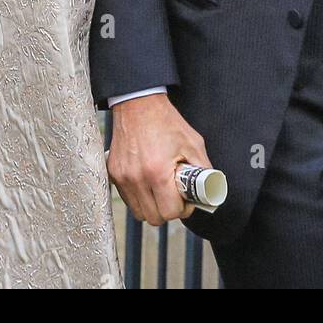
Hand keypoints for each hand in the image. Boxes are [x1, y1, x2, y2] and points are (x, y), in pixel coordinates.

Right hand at [107, 92, 211, 224]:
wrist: (138, 104)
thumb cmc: (167, 123)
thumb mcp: (194, 144)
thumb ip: (203, 170)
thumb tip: (209, 192)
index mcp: (157, 172)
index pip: (170, 212)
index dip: (183, 209)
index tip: (186, 199)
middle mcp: (136, 178)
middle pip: (154, 218)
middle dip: (168, 210)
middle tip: (174, 196)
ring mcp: (122, 177)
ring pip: (139, 212)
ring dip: (152, 206)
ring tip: (160, 189)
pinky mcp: (113, 173)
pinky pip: (127, 199)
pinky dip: (139, 197)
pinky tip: (147, 182)